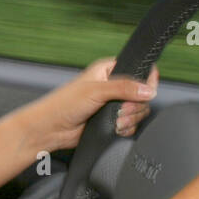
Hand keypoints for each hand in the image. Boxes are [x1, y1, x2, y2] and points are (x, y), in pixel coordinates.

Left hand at [18, 56, 159, 154]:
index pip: (139, 70)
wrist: (51, 129)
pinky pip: (131, 125)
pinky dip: (125, 128)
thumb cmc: (64, 104)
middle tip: (121, 110)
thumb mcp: (96, 90)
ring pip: (138, 111)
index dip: (146, 81)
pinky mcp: (112, 121)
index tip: (145, 91)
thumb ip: (124, 88)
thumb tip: (147, 89)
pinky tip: (114, 128)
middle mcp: (113, 86)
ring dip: (129, 119)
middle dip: (135, 106)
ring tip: (115, 121)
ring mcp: (113, 105)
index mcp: (108, 70)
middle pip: (142, 95)